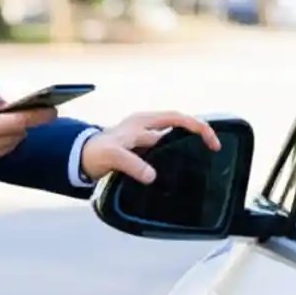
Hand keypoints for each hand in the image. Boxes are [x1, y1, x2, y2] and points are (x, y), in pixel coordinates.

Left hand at [80, 111, 218, 184]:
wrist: (81, 158)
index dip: (197, 127)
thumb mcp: (113, 156)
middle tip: (214, 148)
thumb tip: (152, 176)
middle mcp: (146, 126)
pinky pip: (166, 148)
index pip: (177, 118)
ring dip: (189, 144)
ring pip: (174, 137)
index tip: (210, 141)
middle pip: (180, 125)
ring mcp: (145, 137)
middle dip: (199, 133)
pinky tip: (182, 167)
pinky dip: (177, 154)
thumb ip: (132, 165)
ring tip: (204, 157)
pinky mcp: (143, 149)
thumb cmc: (96, 152)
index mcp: (143, 122)